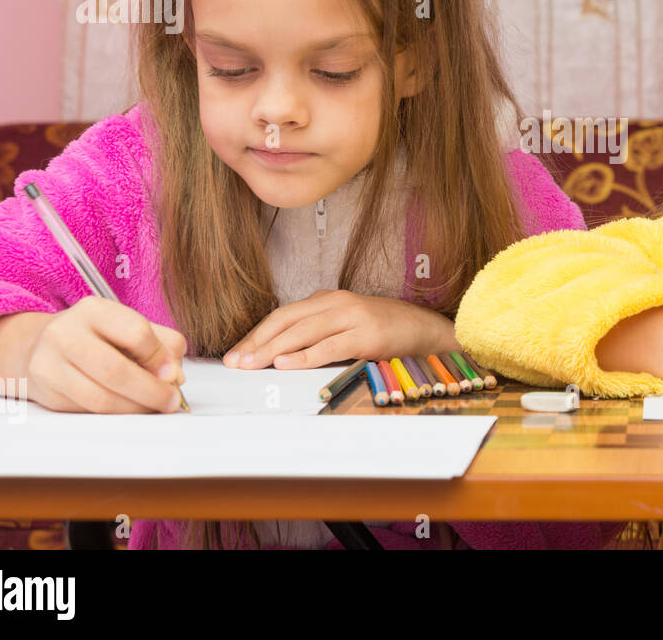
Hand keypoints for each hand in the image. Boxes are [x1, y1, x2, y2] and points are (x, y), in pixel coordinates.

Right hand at [21, 296, 187, 412]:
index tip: (173, 373)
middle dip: (151, 391)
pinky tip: (129, 409)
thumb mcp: (127, 325)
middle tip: (171, 401)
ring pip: (101, 398)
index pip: (136, 333)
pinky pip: (88, 411)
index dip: (160, 358)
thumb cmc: (93, 336)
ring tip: (153, 407)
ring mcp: (50, 365)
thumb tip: (175, 375)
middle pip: (116, 370)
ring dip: (135, 409)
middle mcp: (66, 334)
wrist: (37, 346)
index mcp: (93, 310)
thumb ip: (161, 343)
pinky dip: (116, 414)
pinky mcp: (47, 394)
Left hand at [223, 289, 456, 369]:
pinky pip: (329, 346)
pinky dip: (305, 355)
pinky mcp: (367, 334)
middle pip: (286, 320)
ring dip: (272, 349)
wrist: (427, 330)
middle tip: (235, 362)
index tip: (236, 353)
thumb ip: (319, 332)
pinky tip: (286, 364)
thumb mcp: (347, 324)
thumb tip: (281, 354)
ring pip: (302, 331)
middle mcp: (337, 302)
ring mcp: (352, 316)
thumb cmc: (386, 331)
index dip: (256, 334)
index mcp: (328, 299)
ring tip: (251, 364)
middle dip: (257, 342)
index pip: (282, 315)